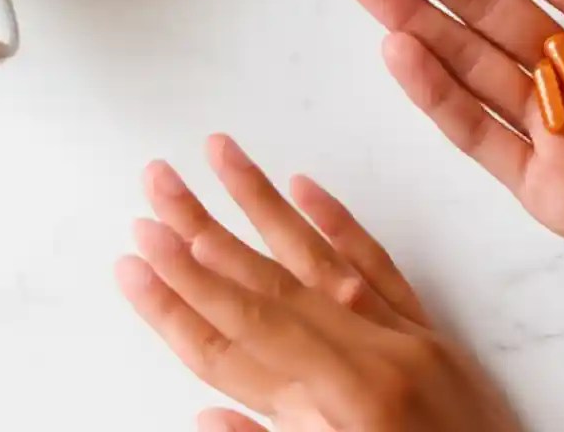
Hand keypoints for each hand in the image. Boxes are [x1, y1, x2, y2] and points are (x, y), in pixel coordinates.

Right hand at [116, 134, 520, 431]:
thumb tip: (206, 415)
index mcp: (340, 410)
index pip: (235, 349)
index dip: (176, 304)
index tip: (132, 260)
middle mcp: (369, 360)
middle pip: (264, 290)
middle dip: (200, 237)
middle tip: (154, 186)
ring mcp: (402, 338)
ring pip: (316, 259)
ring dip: (261, 205)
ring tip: (218, 156)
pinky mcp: (431, 333)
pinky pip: (380, 267)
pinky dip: (341, 225)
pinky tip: (305, 186)